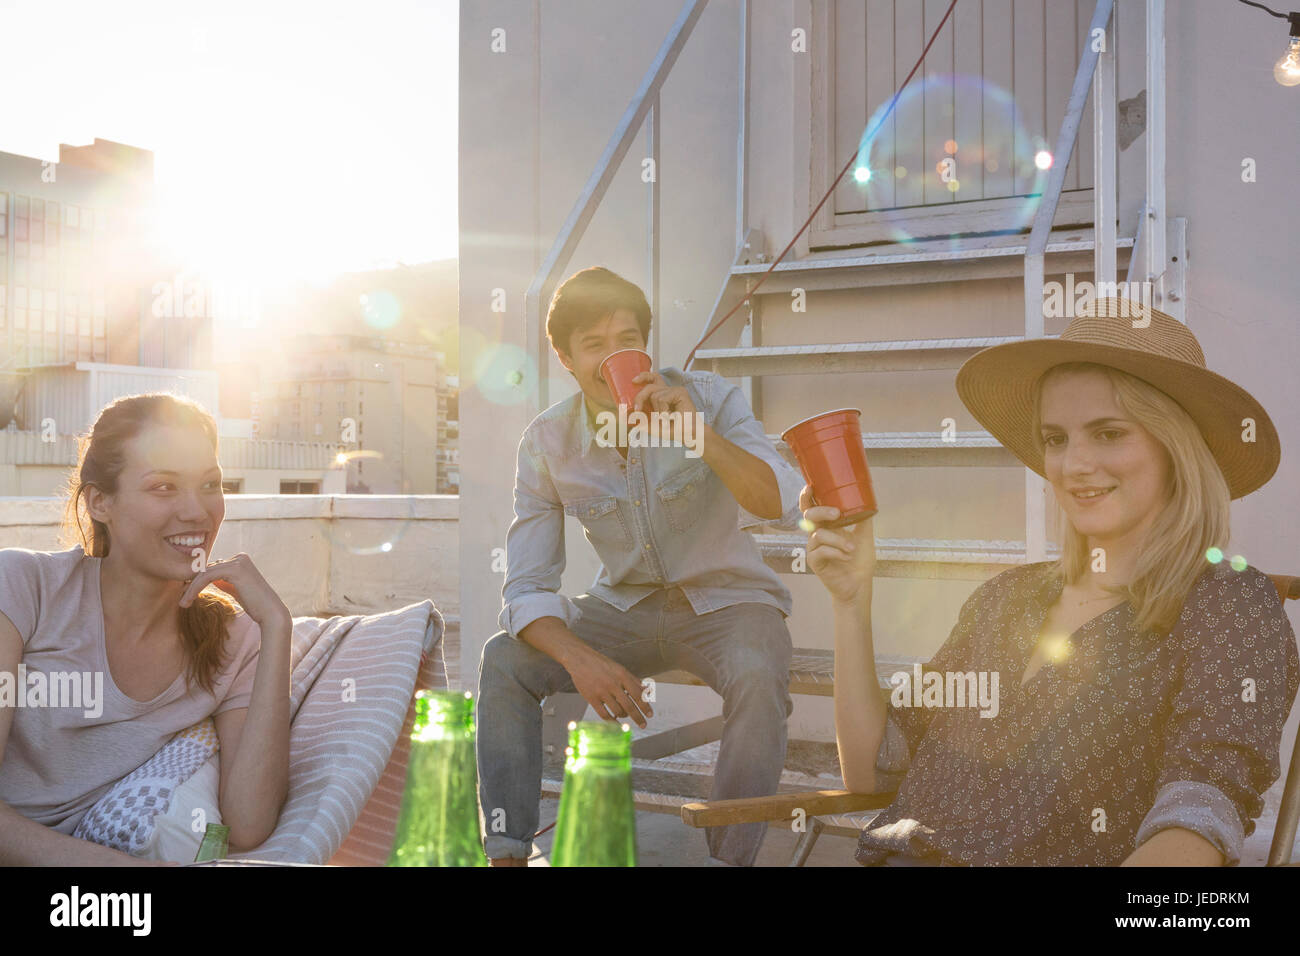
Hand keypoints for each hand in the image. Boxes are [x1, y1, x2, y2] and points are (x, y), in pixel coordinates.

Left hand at [179, 552, 291, 631]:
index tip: (186, 595)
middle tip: (182, 600)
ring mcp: (238, 561)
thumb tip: (210, 579)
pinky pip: (207, 576)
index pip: (212, 568)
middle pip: (207, 568)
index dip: (197, 581)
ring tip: (183, 603)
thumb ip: (224, 581)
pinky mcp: (235, 569)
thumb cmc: (256, 605)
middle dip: (191, 584)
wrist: (270, 613)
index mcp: (240, 561)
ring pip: (204, 572)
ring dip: (190, 588)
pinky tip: (188, 600)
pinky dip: (194, 588)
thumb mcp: (236, 590)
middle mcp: (239, 558)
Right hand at [564, 649, 653, 728]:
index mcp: (622, 675)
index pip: (638, 694)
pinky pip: (604, 714)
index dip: (645, 706)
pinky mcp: (591, 698)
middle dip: (638, 717)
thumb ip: (634, 680)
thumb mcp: (620, 669)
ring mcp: (602, 691)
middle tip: (643, 724)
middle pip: (629, 706)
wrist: (580, 659)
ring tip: (625, 715)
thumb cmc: (601, 664)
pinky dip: (612, 721)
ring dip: (624, 716)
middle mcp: (613, 684)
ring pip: (618, 711)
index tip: (650, 714)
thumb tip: (647, 691)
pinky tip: (616, 722)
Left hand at [629, 371, 698, 437]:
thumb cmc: (675, 430)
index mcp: (663, 395)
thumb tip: (631, 421)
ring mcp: (675, 390)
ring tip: (667, 419)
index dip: (643, 377)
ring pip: (654, 395)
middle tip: (637, 410)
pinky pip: (662, 398)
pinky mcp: (680, 392)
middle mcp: (669, 391)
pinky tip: (671, 416)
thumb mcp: (655, 427)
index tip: (633, 381)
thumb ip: (644, 423)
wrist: (690, 435)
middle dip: (640, 397)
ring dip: (657, 411)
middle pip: (649, 387)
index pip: (653, 379)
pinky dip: (663, 410)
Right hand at [800, 485, 875, 605]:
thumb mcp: (865, 535)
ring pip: (818, 534)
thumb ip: (863, 518)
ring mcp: (814, 548)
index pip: (812, 508)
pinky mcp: (814, 562)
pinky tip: (846, 557)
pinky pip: (820, 551)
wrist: (859, 584)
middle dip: (821, 511)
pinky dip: (835, 552)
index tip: (811, 487)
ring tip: (851, 549)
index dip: (807, 497)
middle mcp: (817, 534)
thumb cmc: (860, 561)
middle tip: (837, 514)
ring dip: (837, 540)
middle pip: (809, 515)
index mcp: (827, 525)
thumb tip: (867, 499)